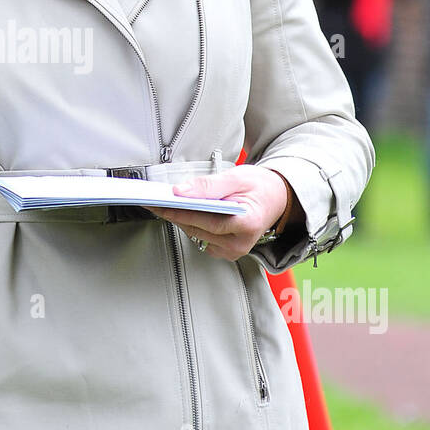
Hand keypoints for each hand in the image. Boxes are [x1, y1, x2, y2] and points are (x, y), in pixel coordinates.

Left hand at [150, 165, 292, 260]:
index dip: (179, 211)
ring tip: (163, 204)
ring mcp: (234, 251)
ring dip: (181, 219)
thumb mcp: (236, 177)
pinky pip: (201, 239)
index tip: (158, 203)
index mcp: (247, 223)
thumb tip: (180, 191)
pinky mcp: (227, 252)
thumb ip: (208, 186)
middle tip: (153, 200)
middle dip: (174, 213)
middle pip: (197, 228)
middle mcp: (241, 243)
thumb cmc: (259, 186)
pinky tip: (182, 213)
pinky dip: (191, 225)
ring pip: (196, 235)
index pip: (205, 220)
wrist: (276, 198)